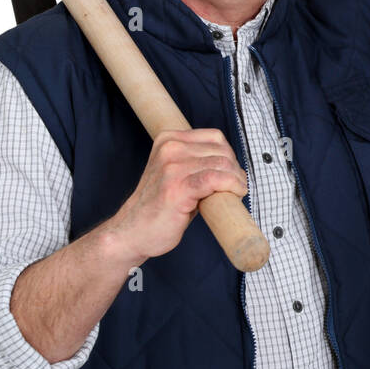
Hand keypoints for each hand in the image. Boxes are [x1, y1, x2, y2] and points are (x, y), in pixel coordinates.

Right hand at [107, 129, 247, 262]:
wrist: (132, 232)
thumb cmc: (159, 206)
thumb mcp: (175, 173)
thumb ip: (197, 162)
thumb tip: (232, 165)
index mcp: (168, 139)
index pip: (215, 137)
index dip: (229, 155)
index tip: (231, 172)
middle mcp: (170, 149)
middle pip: (221, 151)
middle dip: (235, 169)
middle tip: (236, 187)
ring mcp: (173, 167)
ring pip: (222, 164)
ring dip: (237, 180)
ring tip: (235, 192)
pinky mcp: (178, 187)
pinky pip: (216, 179)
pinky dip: (232, 185)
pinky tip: (235, 194)